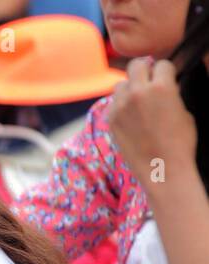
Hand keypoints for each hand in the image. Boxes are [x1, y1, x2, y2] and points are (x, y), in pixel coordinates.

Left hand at [110, 58, 196, 183]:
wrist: (162, 169)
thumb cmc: (180, 141)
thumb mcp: (184, 109)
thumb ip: (170, 92)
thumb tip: (164, 85)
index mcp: (161, 86)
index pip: (161, 63)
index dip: (166, 71)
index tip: (166, 78)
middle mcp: (138, 92)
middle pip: (136, 65)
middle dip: (144, 70)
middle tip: (148, 80)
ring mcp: (121, 106)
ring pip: (120, 84)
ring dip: (129, 87)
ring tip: (137, 100)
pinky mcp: (110, 120)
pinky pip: (113, 103)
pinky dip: (120, 104)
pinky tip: (129, 115)